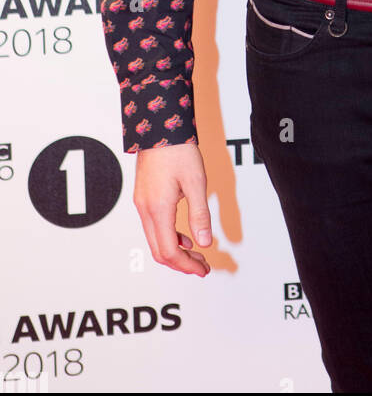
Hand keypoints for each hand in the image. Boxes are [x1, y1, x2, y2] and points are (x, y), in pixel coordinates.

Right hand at [133, 142, 212, 275]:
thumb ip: (200, 214)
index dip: (186, 266)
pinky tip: (185, 236)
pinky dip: (169, 237)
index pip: (169, 252)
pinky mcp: (143, 197)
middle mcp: (145, 209)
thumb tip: (205, 242)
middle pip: (159, 251)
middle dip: (181, 264)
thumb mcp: (196, 182)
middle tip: (202, 267)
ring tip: (197, 254)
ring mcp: (142, 203)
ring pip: (155, 240)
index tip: (203, 270)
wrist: (158, 126)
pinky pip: (153, 226)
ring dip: (175, 252)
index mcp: (158, 209)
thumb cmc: (178, 150)